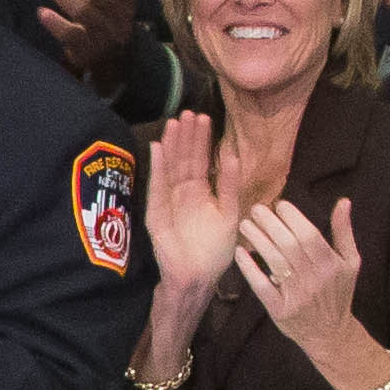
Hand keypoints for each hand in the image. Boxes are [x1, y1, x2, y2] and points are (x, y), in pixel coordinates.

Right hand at [143, 112, 238, 296]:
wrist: (198, 277)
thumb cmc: (214, 250)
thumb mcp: (230, 213)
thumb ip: (230, 186)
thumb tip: (232, 156)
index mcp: (201, 192)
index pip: (200, 160)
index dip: (201, 140)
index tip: (203, 117)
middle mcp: (183, 193)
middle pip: (184, 159)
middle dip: (185, 136)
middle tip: (187, 112)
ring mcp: (168, 201)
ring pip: (170, 168)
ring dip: (171, 146)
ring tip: (174, 123)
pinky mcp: (156, 212)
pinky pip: (157, 186)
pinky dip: (157, 168)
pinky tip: (157, 148)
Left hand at [233, 195, 367, 360]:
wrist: (330, 333)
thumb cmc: (338, 292)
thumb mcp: (350, 262)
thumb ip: (344, 232)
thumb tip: (343, 202)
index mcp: (332, 265)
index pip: (309, 235)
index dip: (293, 217)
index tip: (279, 204)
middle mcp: (314, 279)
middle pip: (289, 245)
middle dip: (270, 224)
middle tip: (256, 208)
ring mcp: (296, 296)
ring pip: (274, 262)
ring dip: (257, 240)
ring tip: (245, 224)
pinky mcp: (280, 310)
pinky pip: (262, 287)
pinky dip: (249, 269)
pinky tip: (240, 253)